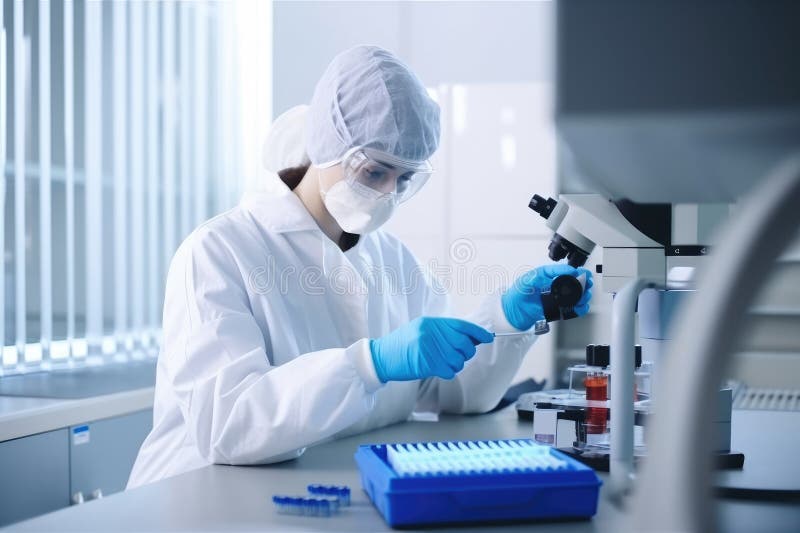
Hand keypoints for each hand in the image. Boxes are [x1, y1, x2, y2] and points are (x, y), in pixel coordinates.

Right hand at [369, 317, 493, 382]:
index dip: (478, 332)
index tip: (488, 338)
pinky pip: (449, 370)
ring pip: (458, 359)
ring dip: (455, 364)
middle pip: (463, 344)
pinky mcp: (425, 364)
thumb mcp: (421, 330)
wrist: (381, 357)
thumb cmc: (403, 345)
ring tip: (443, 363)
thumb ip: (444, 332)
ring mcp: (428, 348)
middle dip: (466, 352)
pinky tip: (438, 369)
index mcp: (431, 323)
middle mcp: (431, 333)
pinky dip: (447, 372)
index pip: (462, 325)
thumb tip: (471, 338)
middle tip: (459, 355)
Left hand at [501, 264, 593, 330]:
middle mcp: (555, 286)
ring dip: (584, 295)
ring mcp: (557, 298)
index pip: (566, 271)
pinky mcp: (558, 310)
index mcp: (548, 276)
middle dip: (584, 282)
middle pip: (575, 282)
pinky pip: (572, 309)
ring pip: (577, 296)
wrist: (513, 311)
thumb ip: (542, 275)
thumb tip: (558, 272)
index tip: (580, 273)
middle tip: (587, 284)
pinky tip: (581, 307)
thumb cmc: (518, 293)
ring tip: (584, 296)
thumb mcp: (528, 279)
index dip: (575, 271)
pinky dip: (579, 309)